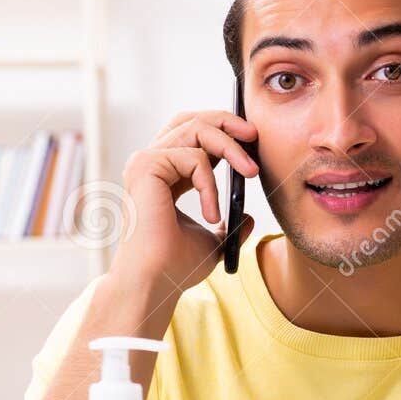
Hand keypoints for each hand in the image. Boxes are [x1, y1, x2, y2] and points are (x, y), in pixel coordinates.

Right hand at [112, 109, 260, 299]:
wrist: (158, 280)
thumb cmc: (177, 265)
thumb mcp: (214, 242)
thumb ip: (229, 226)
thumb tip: (248, 218)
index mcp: (164, 175)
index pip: (191, 133)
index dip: (222, 130)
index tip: (251, 143)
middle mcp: (151, 163)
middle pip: (191, 119)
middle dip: (227, 120)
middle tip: (255, 135)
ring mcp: (145, 162)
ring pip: (196, 129)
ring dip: (231, 148)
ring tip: (250, 173)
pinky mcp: (146, 166)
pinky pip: (194, 157)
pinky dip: (211, 184)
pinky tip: (211, 214)